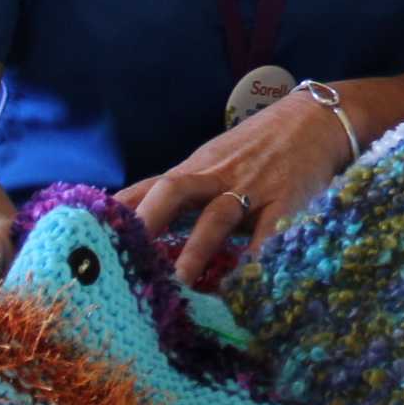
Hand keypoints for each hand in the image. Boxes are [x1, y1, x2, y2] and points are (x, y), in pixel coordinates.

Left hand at [120, 89, 357, 283]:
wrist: (319, 118)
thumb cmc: (260, 146)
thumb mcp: (215, 162)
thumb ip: (184, 193)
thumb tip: (138, 225)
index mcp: (195, 169)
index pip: (145, 187)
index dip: (116, 211)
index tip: (84, 238)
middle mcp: (216, 176)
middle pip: (171, 192)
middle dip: (145, 224)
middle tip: (122, 259)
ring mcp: (252, 187)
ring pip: (216, 216)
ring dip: (195, 251)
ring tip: (179, 285)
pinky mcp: (287, 201)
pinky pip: (269, 234)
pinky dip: (257, 259)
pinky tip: (246, 286)